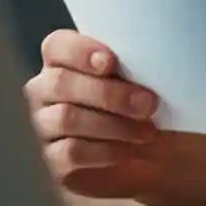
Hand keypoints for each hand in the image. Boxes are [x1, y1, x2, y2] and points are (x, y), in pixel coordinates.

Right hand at [24, 30, 160, 197]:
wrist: (159, 157)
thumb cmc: (151, 109)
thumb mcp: (153, 83)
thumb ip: (141, 65)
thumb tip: (154, 57)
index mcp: (67, 60)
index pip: (57, 46)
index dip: (80, 51)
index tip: (110, 62)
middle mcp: (47, 90)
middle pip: (59, 83)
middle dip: (108, 93)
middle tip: (148, 104)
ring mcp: (46, 126)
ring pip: (65, 118)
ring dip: (112, 125)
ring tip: (147, 132)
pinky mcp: (53, 160)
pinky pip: (69, 153)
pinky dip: (105, 151)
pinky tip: (129, 151)